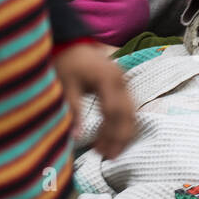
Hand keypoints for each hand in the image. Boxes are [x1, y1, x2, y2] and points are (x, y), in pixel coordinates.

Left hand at [53, 42, 135, 158]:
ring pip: (132, 111)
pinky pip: (129, 106)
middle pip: (127, 113)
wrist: (71, 42)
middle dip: (120, 137)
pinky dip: (124, 123)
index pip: (113, 111)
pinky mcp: (122, 84)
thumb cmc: (66, 62)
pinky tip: (114, 136)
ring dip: (124, 132)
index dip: (109, 133)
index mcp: (106, 78)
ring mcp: (123, 80)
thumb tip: (76, 136)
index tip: (101, 151)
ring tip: (111, 151)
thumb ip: (73, 110)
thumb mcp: (66, 86)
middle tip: (110, 157)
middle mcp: (120, 79)